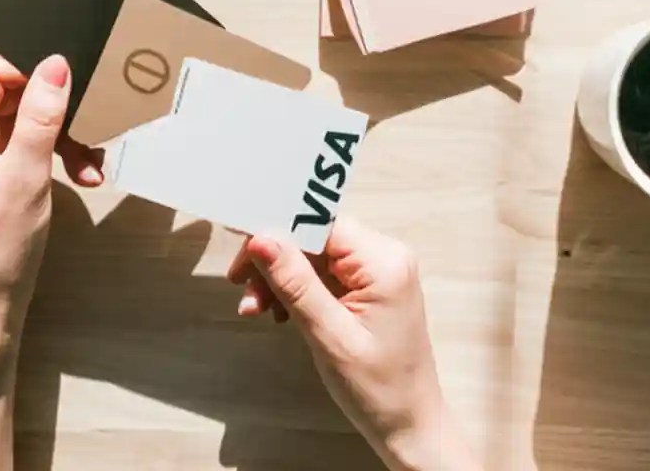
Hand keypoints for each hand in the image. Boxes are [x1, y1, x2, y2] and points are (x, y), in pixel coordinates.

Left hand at [0, 54, 100, 470]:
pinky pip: (19, 147)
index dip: (33, 77)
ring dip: (59, 137)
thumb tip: (55, 65)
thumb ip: (40, 118)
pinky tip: (79, 176)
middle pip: (7, 97)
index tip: (74, 92)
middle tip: (90, 137)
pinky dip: (50, 156)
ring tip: (90, 166)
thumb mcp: (26, 181)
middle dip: (54, 113)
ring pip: (19, 122)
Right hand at [228, 219, 479, 470]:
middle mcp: (384, 256)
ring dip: (279, 277)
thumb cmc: (378, 388)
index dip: (276, 229)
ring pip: (312, 255)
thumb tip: (260, 237)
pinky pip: (321, 274)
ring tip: (255, 309)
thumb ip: (295, 283)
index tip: (241, 251)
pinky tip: (278, 312)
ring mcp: (376, 272)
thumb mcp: (330, 336)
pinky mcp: (366, 288)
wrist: (408, 426)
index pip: (320, 223)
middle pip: (313, 236)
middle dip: (273, 259)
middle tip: (241, 285)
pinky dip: (294, 289)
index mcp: (384, 262)